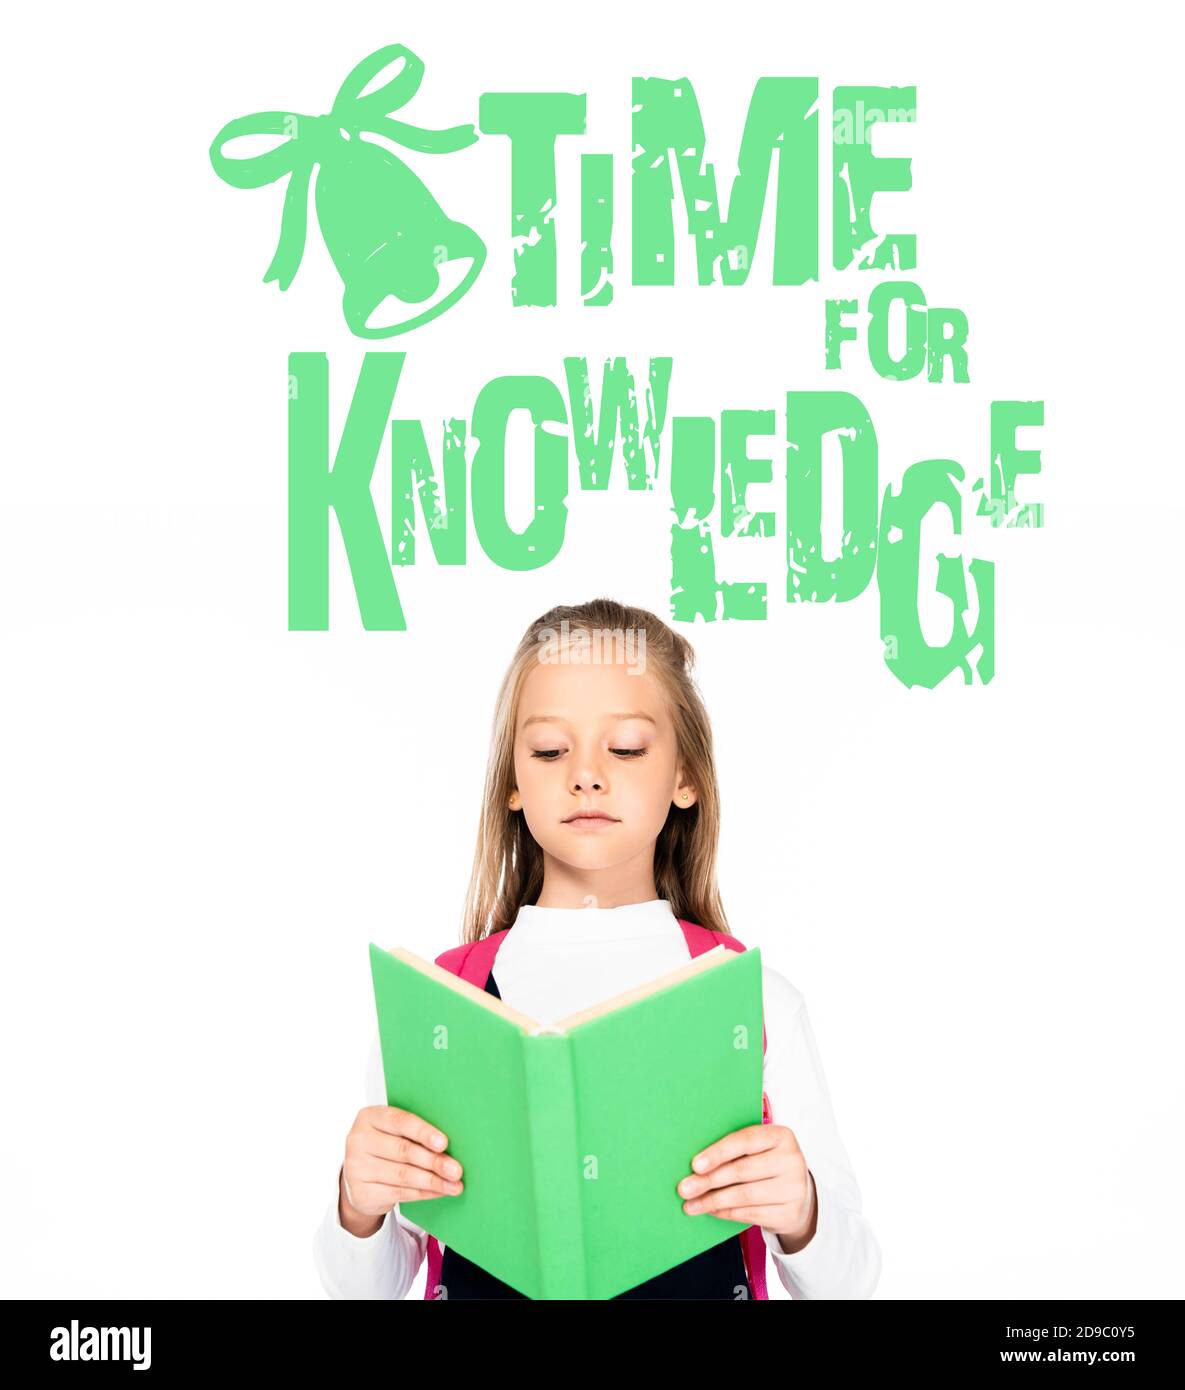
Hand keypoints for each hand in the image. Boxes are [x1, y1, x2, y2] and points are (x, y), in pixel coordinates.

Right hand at [339, 1105, 464, 1236]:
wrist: (359, 1179)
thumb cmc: (385, 1147)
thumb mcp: (392, 1132)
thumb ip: (414, 1132)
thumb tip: (449, 1143)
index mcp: (370, 1117)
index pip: (399, 1121)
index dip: (423, 1132)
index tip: (444, 1143)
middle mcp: (359, 1141)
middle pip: (403, 1151)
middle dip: (434, 1161)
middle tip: (456, 1170)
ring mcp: (357, 1168)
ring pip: (404, 1175)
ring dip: (433, 1181)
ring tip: (454, 1184)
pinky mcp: (362, 1193)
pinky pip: (400, 1193)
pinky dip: (424, 1193)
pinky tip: (439, 1191)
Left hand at [675, 1123, 816, 1252]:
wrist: (798, 1193)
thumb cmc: (768, 1164)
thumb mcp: (759, 1149)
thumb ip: (735, 1150)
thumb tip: (695, 1164)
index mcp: (781, 1136)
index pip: (745, 1141)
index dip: (718, 1152)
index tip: (695, 1165)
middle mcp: (792, 1160)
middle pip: (742, 1170)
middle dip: (709, 1181)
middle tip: (685, 1188)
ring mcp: (794, 1188)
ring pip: (744, 1195)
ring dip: (713, 1201)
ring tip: (691, 1205)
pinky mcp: (790, 1213)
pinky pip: (751, 1214)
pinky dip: (726, 1212)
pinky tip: (711, 1210)